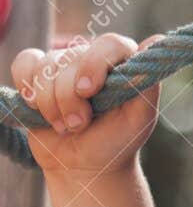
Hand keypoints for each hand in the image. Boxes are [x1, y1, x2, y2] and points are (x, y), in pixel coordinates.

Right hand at [10, 33, 165, 179]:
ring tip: (65, 126)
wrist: (85, 165)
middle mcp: (94, 57)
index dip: (94, 64)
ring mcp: (66, 65)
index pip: (109, 44)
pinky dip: (27, 88)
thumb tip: (154, 41)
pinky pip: (24, 64)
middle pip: (71, 59)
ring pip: (45, 68)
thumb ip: (147, 83)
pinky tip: (38, 108)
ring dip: (50, 105)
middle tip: (79, 125)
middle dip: (69, 99)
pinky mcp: (39, 76)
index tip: (88, 92)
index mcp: (124, 61)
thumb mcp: (140, 117)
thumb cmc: (117, 141)